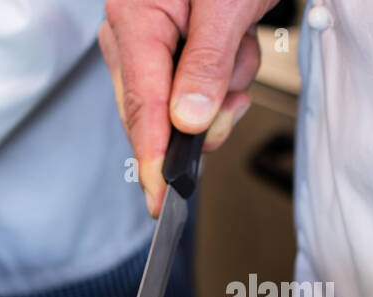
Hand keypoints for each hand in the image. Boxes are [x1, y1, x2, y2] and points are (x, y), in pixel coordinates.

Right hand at [99, 0, 270, 215]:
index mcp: (134, 21)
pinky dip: (222, 77)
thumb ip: (208, 64)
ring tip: (242, 48)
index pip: (141, 109)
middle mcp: (130, 33)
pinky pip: (189, 84)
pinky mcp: (167, 41)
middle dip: (200, 120)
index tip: (161, 200)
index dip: (153, 160)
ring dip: (220, 90)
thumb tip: (188, 122)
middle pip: (153, 114)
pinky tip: (236, 48)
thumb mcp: (230, 3)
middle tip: (235, 101)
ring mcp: (145, 39)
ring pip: (177, 103)